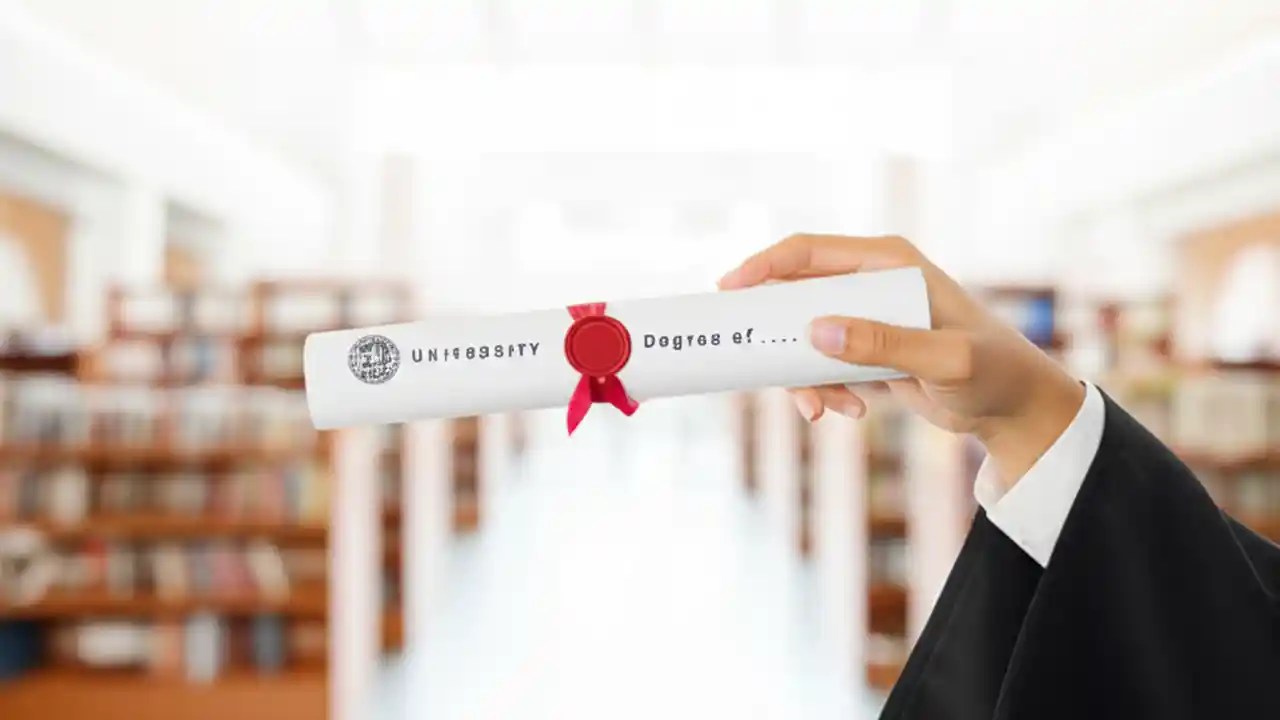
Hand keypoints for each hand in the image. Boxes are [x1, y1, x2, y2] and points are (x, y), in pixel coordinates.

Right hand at [717, 234, 1083, 486]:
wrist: (1014, 407)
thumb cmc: (993, 371)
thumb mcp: (945, 360)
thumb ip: (884, 344)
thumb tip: (817, 331)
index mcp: (888, 262)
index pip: (808, 251)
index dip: (763, 266)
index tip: (729, 290)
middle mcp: (870, 282)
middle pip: (794, 295)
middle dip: (777, 337)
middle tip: (761, 367)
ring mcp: (864, 316)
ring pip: (801, 338)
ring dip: (802, 376)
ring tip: (825, 409)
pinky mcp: (864, 349)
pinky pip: (818, 366)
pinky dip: (822, 391)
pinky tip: (852, 412)